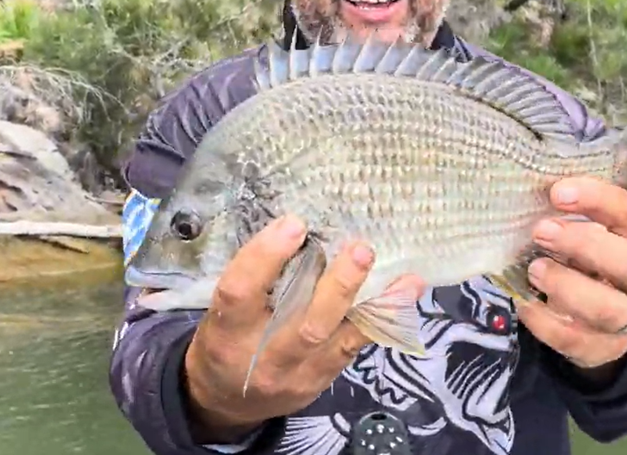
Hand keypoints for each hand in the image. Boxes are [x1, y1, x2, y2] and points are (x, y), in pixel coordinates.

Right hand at [183, 214, 424, 442]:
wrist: (225, 403)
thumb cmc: (224, 340)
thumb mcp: (219, 311)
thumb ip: (252, 280)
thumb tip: (296, 230)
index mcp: (226, 331)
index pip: (241, 292)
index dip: (266, 257)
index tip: (294, 224)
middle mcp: (263, 356)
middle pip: (303, 324)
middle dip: (337, 286)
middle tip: (360, 248)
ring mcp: (297, 372)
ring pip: (337, 339)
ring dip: (371, 302)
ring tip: (399, 274)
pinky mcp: (321, 380)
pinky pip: (356, 347)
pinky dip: (384, 317)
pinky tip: (407, 291)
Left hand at [516, 177, 626, 370]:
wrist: (616, 313)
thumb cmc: (598, 256)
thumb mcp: (598, 230)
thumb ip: (575, 215)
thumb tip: (528, 191)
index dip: (596, 200)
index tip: (556, 192)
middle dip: (583, 246)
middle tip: (541, 231)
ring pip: (610, 311)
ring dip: (568, 288)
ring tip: (534, 270)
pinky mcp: (606, 349)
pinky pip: (578, 342)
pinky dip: (546, 324)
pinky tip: (525, 304)